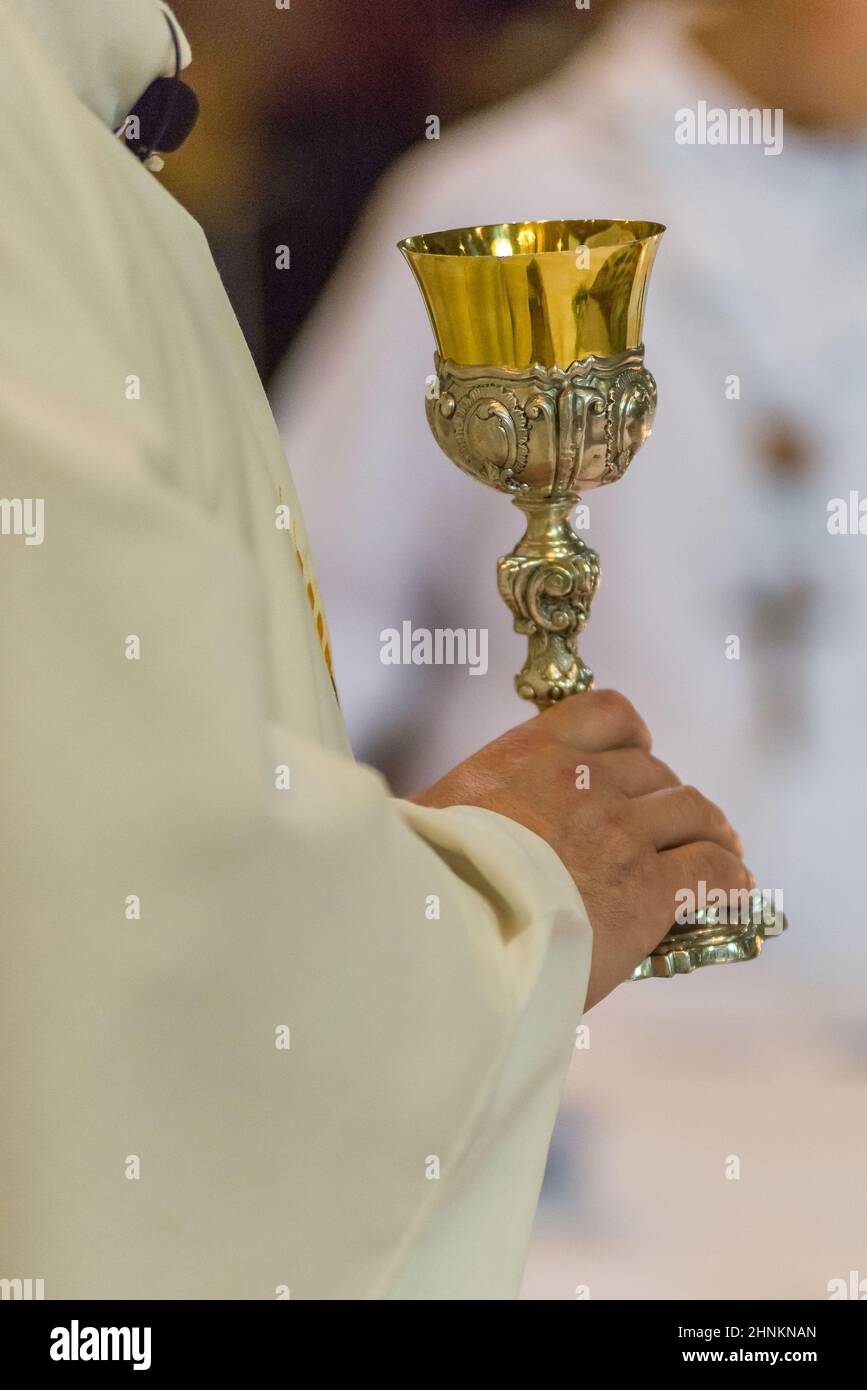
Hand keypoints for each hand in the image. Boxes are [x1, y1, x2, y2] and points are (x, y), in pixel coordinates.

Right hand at [408, 690, 751, 1009]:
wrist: (445, 934)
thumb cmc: (418, 884)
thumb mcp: (426, 817)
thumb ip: (456, 807)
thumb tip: (433, 822)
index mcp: (530, 754)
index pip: (608, 714)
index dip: (632, 737)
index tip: (638, 754)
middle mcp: (584, 782)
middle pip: (653, 772)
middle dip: (664, 797)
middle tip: (672, 824)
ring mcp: (621, 834)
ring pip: (691, 812)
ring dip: (708, 828)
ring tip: (722, 846)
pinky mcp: (648, 890)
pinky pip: (711, 869)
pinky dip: (729, 875)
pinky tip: (736, 885)